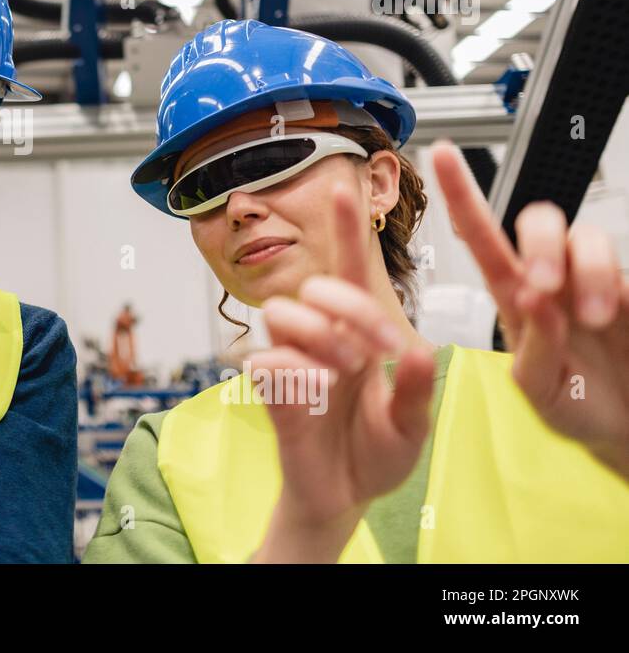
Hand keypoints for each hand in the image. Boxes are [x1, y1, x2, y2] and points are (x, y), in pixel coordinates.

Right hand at [253, 185, 434, 561]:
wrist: (342, 497)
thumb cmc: (376, 455)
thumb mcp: (414, 428)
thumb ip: (415, 392)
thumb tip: (414, 352)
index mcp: (360, 333)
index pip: (351, 270)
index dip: (346, 228)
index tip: (342, 185)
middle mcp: (322, 337)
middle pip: (317, 285)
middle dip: (350, 308)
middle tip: (375, 352)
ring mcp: (292, 359)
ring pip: (283, 311)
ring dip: (320, 336)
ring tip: (344, 373)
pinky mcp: (269, 388)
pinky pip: (267, 358)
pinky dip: (296, 373)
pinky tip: (317, 394)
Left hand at [431, 141, 628, 479]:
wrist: (628, 426)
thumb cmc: (574, 405)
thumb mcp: (539, 390)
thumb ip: (534, 351)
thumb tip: (534, 300)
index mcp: (517, 298)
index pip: (483, 236)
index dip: (461, 193)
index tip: (441, 153)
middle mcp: (557, 278)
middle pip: (542, 220)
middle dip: (542, 244)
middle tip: (543, 287)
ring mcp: (600, 280)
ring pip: (591, 237)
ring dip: (591, 272)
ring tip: (594, 319)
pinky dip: (623, 287)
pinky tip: (621, 314)